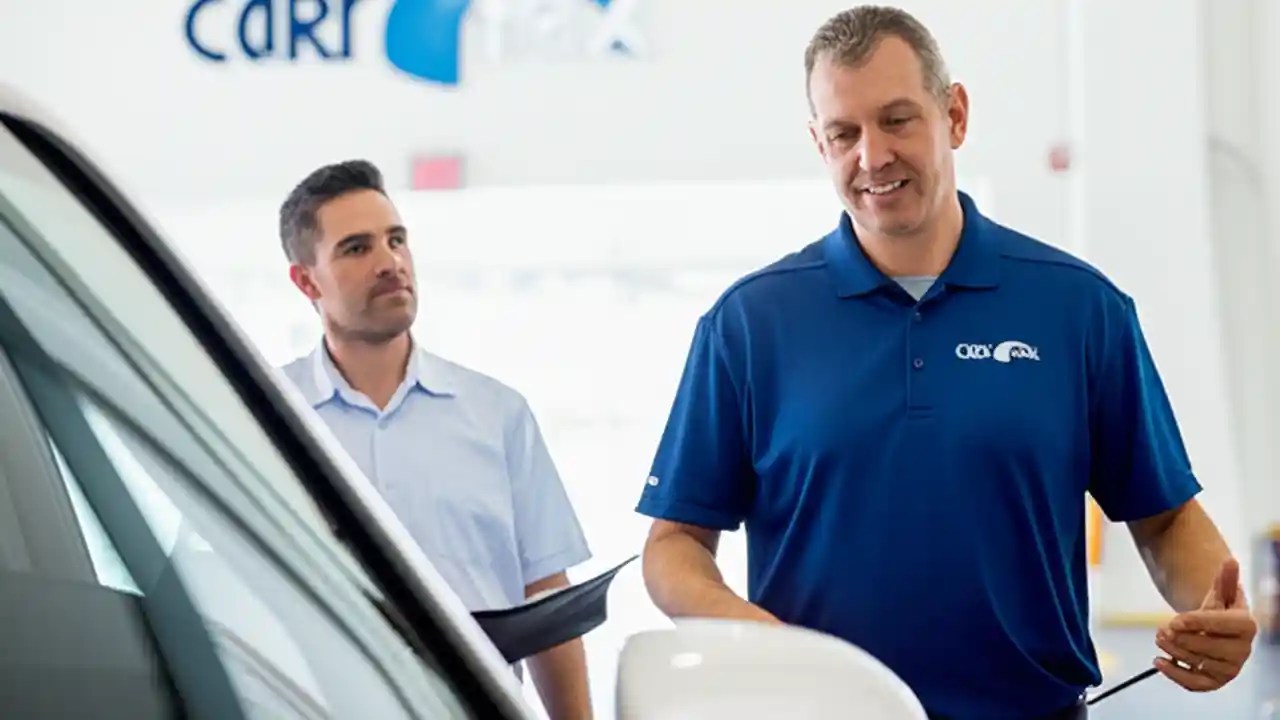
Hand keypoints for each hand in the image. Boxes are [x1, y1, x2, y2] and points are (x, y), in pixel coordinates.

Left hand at [1153, 557, 1256, 690]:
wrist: (1218, 634)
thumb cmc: (1219, 611)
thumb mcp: (1220, 593)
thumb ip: (1224, 578)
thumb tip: (1230, 560)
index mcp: (1246, 625)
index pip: (1220, 624)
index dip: (1196, 622)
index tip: (1174, 620)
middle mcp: (1242, 651)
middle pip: (1206, 647)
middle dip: (1179, 639)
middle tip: (1160, 630)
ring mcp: (1229, 668)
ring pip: (1196, 662)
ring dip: (1172, 651)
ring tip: (1159, 638)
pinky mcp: (1215, 682)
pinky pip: (1195, 684)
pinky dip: (1175, 675)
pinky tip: (1159, 662)